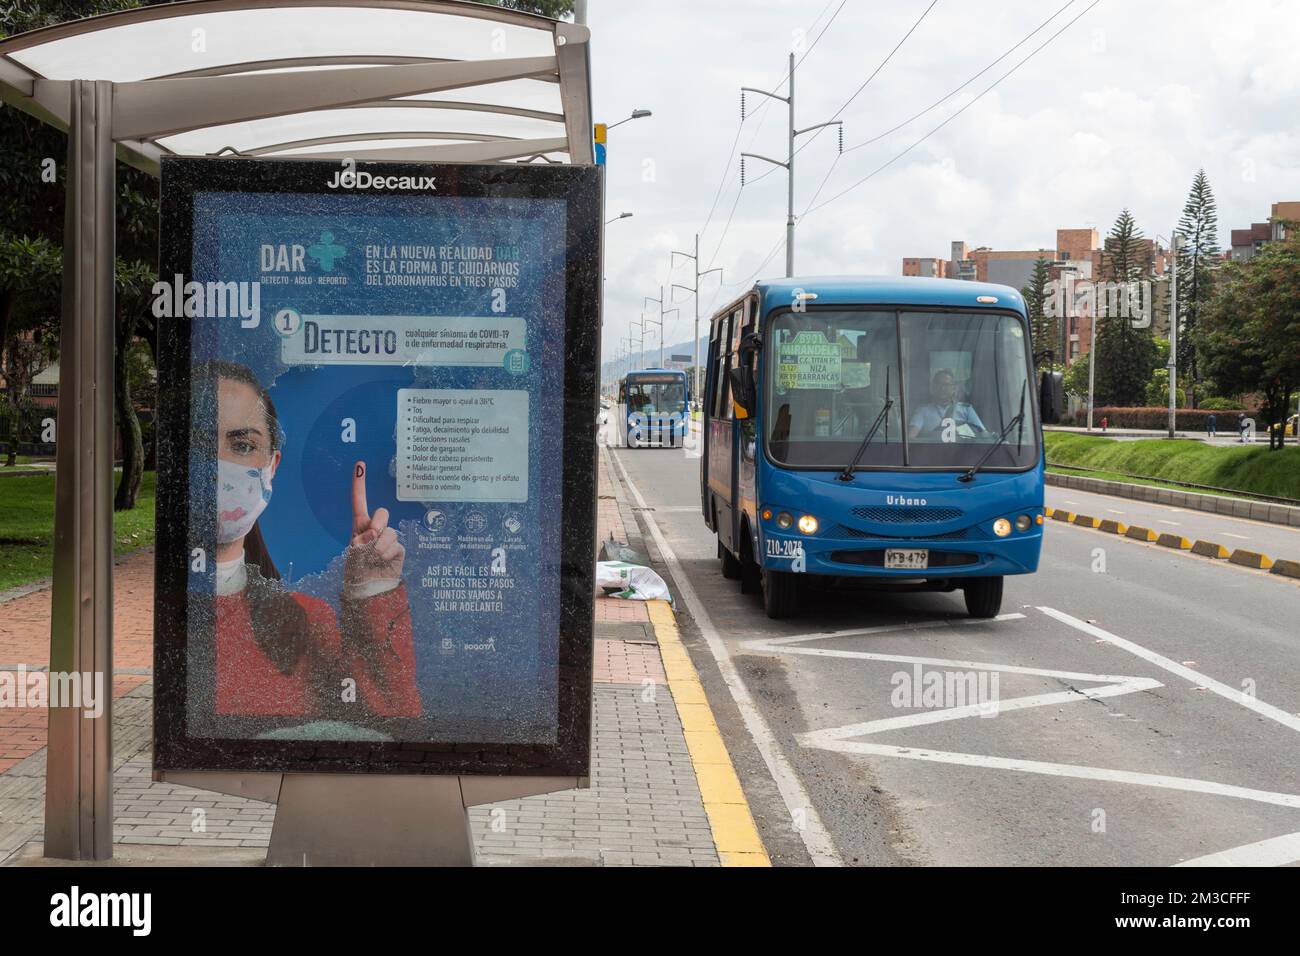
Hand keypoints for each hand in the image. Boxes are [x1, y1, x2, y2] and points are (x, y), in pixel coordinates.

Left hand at [344, 461, 404, 586]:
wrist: (369, 590)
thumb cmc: (358, 571)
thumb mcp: (355, 553)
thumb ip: (366, 539)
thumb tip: (379, 533)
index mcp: (359, 527)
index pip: (359, 502)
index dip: (359, 484)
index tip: (360, 464)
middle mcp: (375, 530)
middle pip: (382, 513)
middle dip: (378, 523)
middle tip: (371, 538)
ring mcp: (388, 539)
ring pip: (389, 532)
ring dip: (379, 546)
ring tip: (373, 559)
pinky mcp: (397, 549)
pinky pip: (395, 545)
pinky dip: (386, 554)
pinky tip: (382, 563)